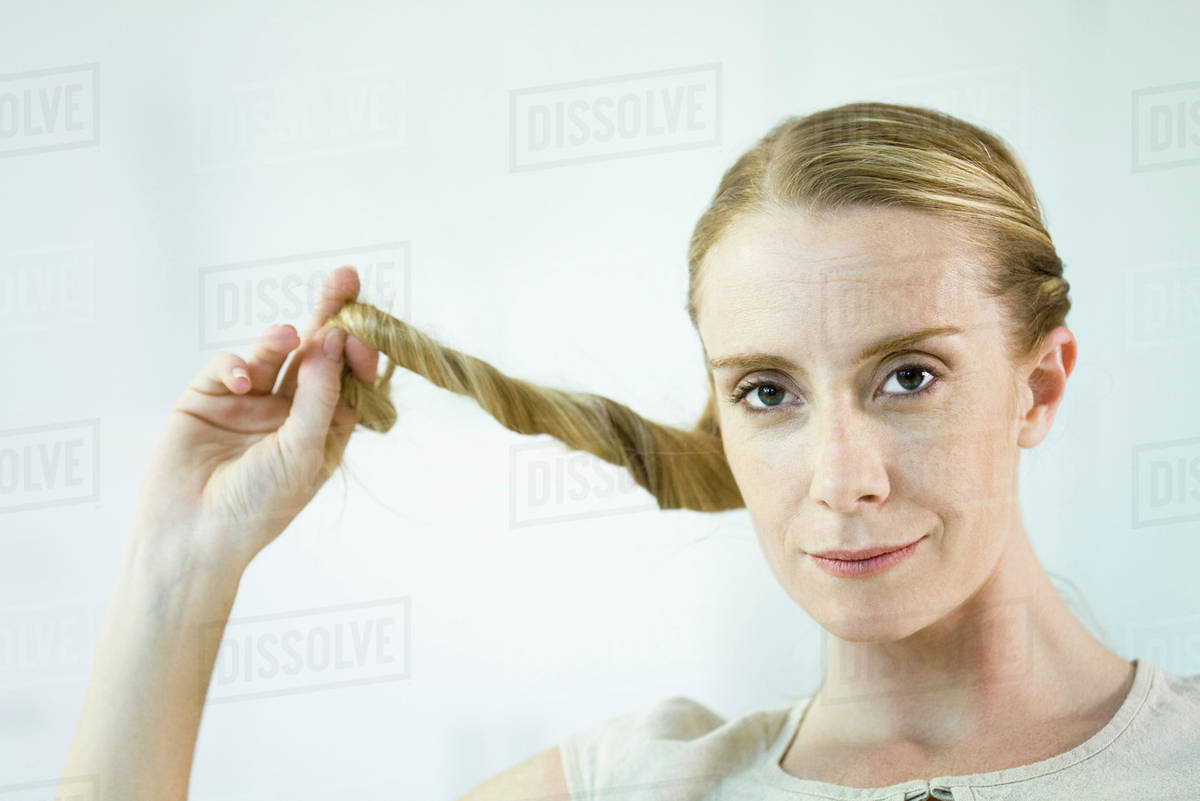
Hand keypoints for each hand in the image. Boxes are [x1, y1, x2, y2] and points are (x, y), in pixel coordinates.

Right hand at [132, 266, 380, 572]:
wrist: (192, 533)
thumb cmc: (260, 504)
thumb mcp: (303, 451)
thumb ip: (319, 396)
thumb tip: (334, 341)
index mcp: (324, 429)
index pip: (350, 379)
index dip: (359, 353)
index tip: (363, 333)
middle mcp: (291, 411)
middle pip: (318, 354)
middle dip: (331, 316)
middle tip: (346, 278)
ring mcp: (250, 402)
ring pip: (276, 353)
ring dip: (285, 338)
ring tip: (292, 335)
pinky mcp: (210, 396)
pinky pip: (231, 364)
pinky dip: (237, 363)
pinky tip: (242, 380)